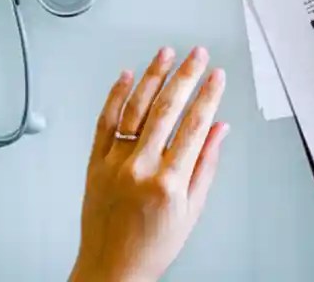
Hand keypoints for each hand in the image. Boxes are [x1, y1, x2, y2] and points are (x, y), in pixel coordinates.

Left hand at [70, 46, 228, 281]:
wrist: (111, 269)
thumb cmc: (151, 247)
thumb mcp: (192, 210)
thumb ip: (206, 165)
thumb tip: (218, 129)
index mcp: (169, 182)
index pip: (194, 125)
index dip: (209, 96)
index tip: (217, 77)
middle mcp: (140, 168)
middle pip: (167, 109)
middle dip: (186, 75)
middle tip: (197, 55)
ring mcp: (114, 163)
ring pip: (135, 108)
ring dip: (153, 76)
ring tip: (165, 53)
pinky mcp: (95, 163)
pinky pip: (105, 122)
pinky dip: (115, 95)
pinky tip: (127, 76)